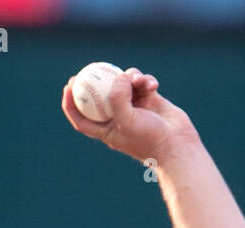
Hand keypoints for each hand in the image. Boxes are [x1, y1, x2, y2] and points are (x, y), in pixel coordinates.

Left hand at [62, 67, 195, 162]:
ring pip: (124, 84)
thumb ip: (117, 98)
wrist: (176, 143)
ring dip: (130, 78)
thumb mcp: (127, 120)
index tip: (68, 87)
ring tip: (138, 81)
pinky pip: (142, 83)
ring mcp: (133, 107)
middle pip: (101, 97)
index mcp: (106, 130)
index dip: (72, 104)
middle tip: (90, 68)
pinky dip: (146, 81)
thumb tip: (117, 77)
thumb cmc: (148, 138)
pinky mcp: (149, 99)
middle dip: (95, 82)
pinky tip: (152, 85)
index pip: (82, 118)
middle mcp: (118, 118)